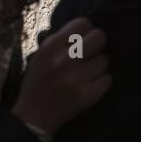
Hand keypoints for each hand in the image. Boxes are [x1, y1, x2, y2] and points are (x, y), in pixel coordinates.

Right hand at [11, 17, 110, 136]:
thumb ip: (60, 40)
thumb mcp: (40, 56)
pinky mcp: (88, 96)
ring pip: (104, 60)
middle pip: (99, 37)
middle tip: (90, 53)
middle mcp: (64, 61)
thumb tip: (86, 28)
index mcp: (50, 48)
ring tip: (86, 73)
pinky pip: (107, 79)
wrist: (33, 117)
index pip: (83, 23)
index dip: (85, 31)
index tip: (83, 38)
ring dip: (98, 66)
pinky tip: (90, 85)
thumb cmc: (38, 82)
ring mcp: (77, 79)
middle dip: (96, 45)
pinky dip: (101, 82)